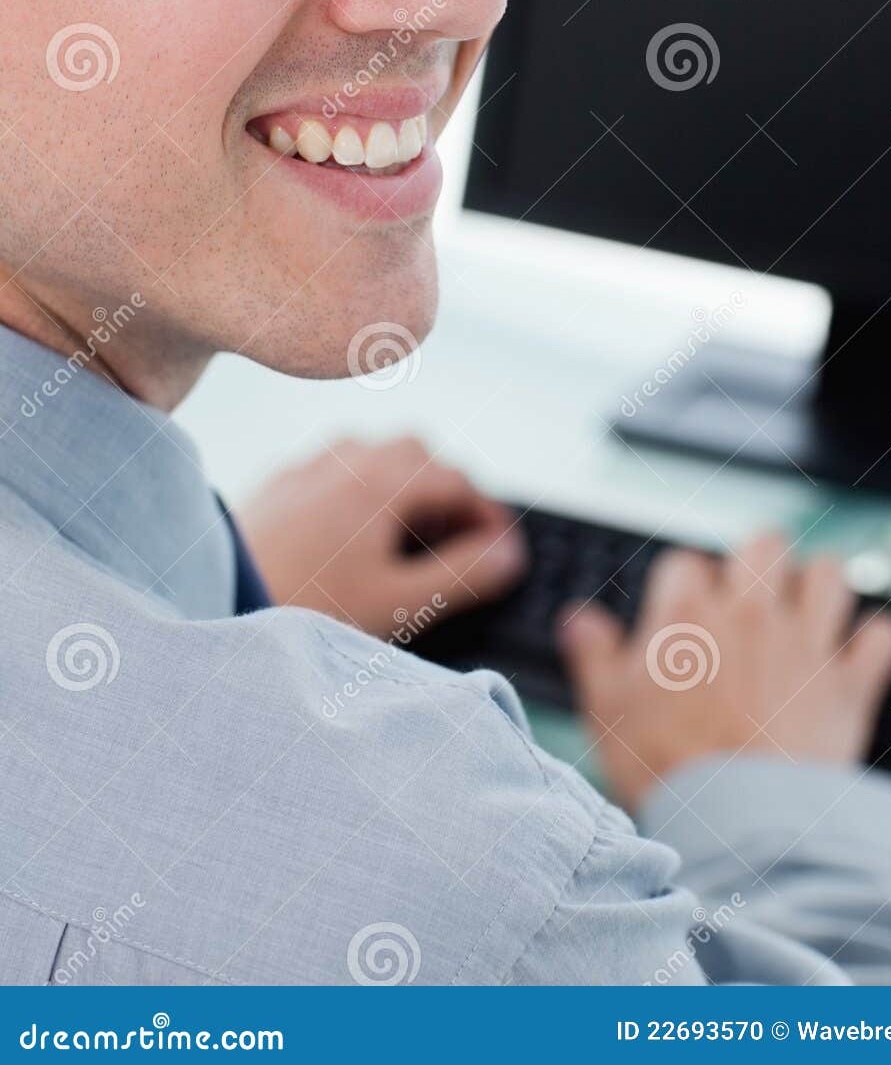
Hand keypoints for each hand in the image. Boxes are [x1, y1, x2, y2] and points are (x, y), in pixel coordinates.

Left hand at [236, 436, 525, 638]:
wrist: (207, 606)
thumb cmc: (304, 608)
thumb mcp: (395, 603)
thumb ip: (461, 575)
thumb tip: (509, 554)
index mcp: (382, 479)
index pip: (457, 479)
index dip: (488, 515)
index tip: (502, 552)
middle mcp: (345, 458)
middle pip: (417, 456)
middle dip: (446, 493)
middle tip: (458, 542)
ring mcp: (306, 467)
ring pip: (373, 457)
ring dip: (403, 487)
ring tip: (407, 540)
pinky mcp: (275, 486)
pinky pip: (334, 470)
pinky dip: (361, 492)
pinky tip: (350, 539)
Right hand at [558, 532, 890, 813]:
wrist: (738, 828)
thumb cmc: (667, 772)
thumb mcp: (608, 714)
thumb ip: (595, 658)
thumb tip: (579, 620)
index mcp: (687, 616)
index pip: (685, 563)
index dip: (683, 588)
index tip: (683, 616)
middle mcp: (749, 614)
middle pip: (763, 545)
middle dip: (757, 564)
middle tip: (751, 601)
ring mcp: (804, 645)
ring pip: (829, 573)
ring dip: (820, 586)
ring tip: (808, 611)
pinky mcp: (849, 684)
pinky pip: (883, 636)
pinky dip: (877, 642)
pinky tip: (862, 653)